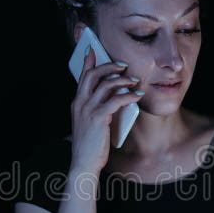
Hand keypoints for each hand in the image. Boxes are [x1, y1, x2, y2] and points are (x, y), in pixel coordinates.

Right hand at [70, 47, 143, 174]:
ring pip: (106, 85)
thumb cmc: (90, 145)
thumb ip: (96, 108)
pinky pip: (115, 100)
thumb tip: (114, 97)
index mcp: (77, 103)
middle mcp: (80, 103)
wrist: (84, 163)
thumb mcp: (89, 123)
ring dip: (122, 79)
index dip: (88, 62)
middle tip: (123, 65)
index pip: (82, 76)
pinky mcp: (98, 118)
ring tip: (134, 80)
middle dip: (109, 66)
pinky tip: (137, 95)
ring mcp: (88, 110)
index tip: (94, 50)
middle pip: (93, 74)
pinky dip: (128, 95)